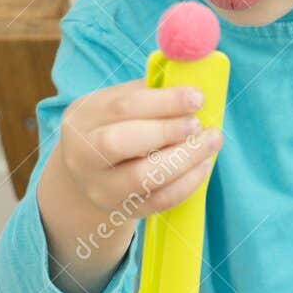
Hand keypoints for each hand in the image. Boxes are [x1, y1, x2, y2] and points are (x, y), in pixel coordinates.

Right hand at [58, 77, 222, 223]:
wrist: (90, 174)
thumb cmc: (114, 127)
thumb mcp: (117, 104)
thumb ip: (148, 92)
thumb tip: (190, 82)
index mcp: (82, 119)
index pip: (121, 107)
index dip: (163, 102)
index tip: (197, 97)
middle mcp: (83, 156)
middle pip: (119, 143)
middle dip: (166, 131)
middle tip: (199, 124)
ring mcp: (101, 188)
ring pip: (142, 177)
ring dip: (184, 158)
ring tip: (211, 141)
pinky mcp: (123, 210)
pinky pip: (159, 201)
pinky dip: (186, 183)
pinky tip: (203, 164)